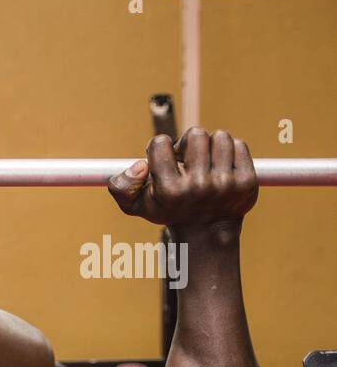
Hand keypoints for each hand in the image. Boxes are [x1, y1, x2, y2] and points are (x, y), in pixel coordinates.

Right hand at [107, 127, 257, 228]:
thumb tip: (141, 164)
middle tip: (188, 159)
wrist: (206, 232)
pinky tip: (222, 166)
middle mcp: (198, 187)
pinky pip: (239, 145)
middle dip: (189, 143)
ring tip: (206, 162)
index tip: (166, 160)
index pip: (160, 143)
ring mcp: (225, 185)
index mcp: (169, 191)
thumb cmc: (168, 211)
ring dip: (211, 145)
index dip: (161, 148)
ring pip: (220, 136)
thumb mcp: (135, 206)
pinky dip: (230, 151)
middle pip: (195, 134)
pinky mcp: (246, 182)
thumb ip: (121, 185)